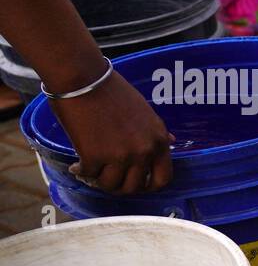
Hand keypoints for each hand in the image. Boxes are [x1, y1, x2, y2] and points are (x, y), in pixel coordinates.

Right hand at [51, 70, 173, 193]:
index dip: (149, 185)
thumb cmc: (113, 91)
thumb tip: (172, 141)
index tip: (137, 184)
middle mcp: (144, 151)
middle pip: (135, 187)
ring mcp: (120, 156)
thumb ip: (156, 132)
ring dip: (100, 182)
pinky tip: (76, 166)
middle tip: (109, 179)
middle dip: (121, 187)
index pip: (163, 178)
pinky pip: (89, 176)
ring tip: (92, 172)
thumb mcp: (146, 111)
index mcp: (159, 140)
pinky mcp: (94, 156)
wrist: (84, 78)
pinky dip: (81, 173)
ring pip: (111, 186)